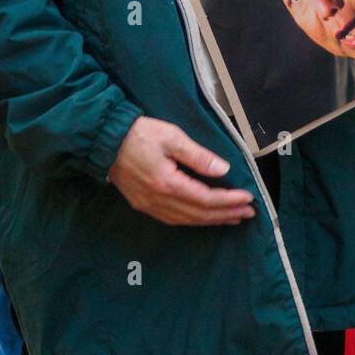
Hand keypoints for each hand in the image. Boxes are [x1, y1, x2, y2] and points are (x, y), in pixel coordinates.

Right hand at [108, 116, 255, 226]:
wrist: (106, 141)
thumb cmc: (140, 134)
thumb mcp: (172, 137)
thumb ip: (198, 156)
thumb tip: (223, 170)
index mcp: (167, 184)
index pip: (206, 198)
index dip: (229, 200)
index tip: (248, 197)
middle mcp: (159, 201)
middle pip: (199, 214)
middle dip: (226, 214)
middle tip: (248, 212)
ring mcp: (149, 206)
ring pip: (187, 220)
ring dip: (212, 220)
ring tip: (233, 218)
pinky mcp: (144, 205)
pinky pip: (174, 219)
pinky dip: (194, 220)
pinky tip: (204, 217)